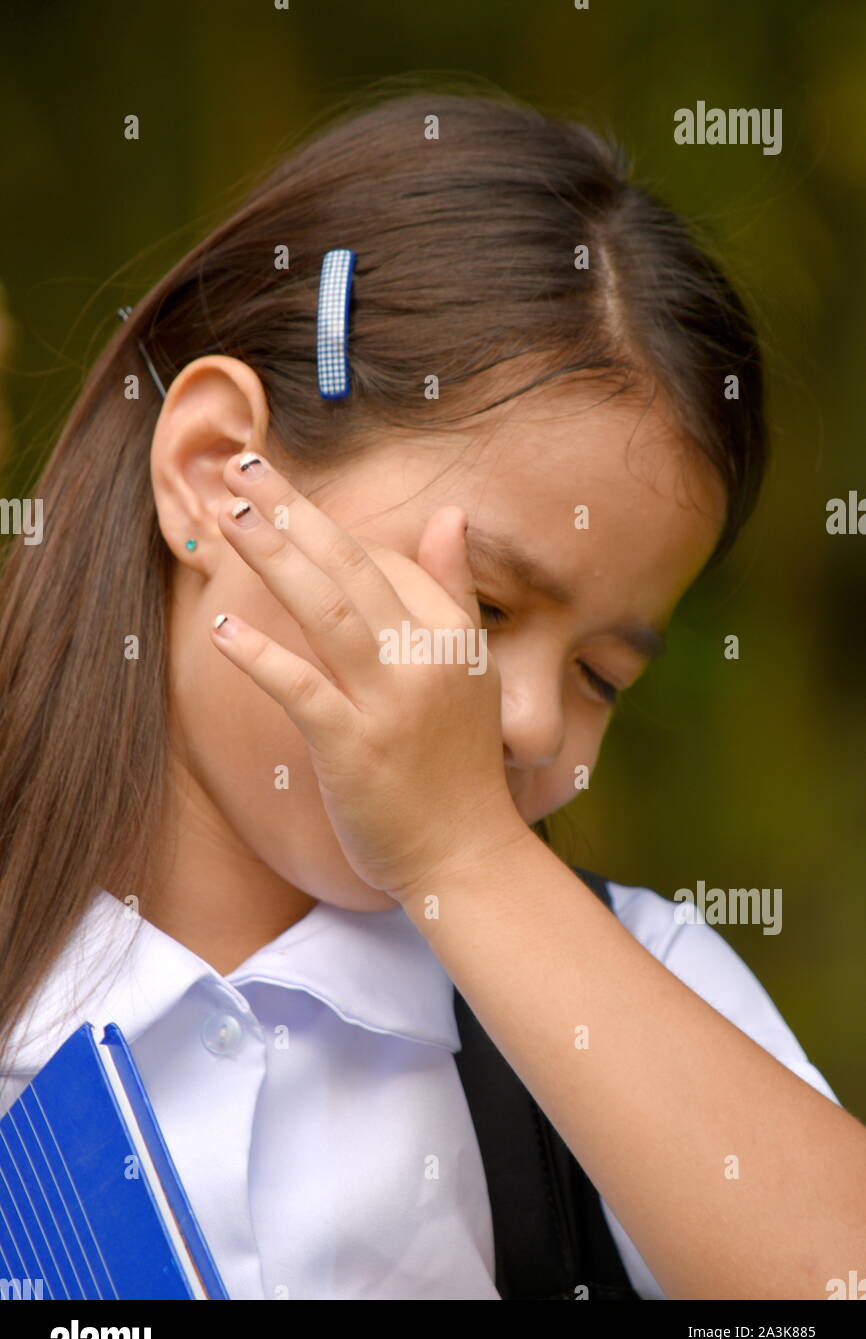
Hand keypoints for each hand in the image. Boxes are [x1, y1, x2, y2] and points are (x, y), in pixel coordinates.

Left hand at [210, 451, 528, 902]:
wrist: (467, 856)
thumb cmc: (460, 766)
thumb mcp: (473, 669)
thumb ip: (453, 590)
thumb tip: (449, 514)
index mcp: (450, 633)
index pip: (383, 561)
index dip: (325, 527)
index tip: (276, 495)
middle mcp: (424, 657)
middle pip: (352, 565)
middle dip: (294, 510)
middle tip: (245, 466)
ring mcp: (390, 703)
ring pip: (326, 609)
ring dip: (275, 556)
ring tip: (230, 515)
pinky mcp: (353, 748)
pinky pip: (300, 689)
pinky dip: (259, 656)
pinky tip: (221, 628)